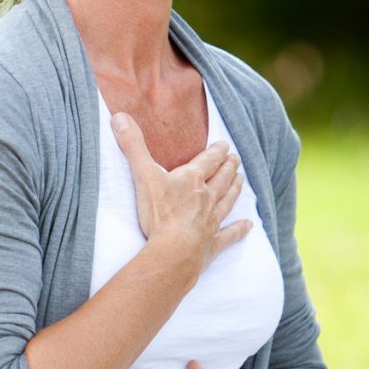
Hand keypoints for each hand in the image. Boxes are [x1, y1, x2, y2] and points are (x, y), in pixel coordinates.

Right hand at [112, 113, 250, 281]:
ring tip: (242, 180)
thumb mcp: (143, 175)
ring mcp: (211, 221)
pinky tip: (249, 226)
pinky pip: (230, 234)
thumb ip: (133, 146)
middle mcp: (206, 198)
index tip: (224, 144)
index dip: (216, 152)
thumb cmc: (159, 214)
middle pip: (221, 179)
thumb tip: (120, 116)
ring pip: (227, 201)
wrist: (173, 252)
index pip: (208, 161)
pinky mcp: (213, 243)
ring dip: (235, 189)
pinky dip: (239, 230)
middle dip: (229, 167)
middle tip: (236, 159)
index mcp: (192, 180)